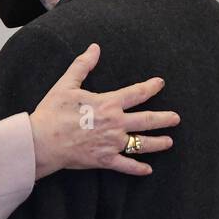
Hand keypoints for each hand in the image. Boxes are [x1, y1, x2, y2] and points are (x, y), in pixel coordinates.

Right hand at [28, 43, 177, 178]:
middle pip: (147, 120)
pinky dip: (138, 168)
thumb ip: (82, 65)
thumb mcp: (66, 85)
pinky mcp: (104, 159)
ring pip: (141, 143)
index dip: (151, 87)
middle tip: (176, 118)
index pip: (136, 93)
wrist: (42, 140)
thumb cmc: (53, 112)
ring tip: (169, 142)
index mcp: (108, 103)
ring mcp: (112, 143)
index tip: (160, 83)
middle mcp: (115, 123)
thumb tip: (94, 48)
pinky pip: (126, 165)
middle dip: (164, 118)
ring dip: (157, 143)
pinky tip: (148, 170)